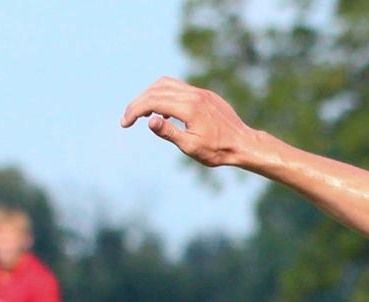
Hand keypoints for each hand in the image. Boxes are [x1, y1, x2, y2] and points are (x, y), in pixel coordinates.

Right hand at [120, 77, 258, 167]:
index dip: (134, 110)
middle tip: (128, 118)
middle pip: (156, 89)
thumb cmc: (218, 151)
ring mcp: (200, 92)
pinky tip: (163, 112)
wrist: (244, 144)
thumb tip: (149, 120)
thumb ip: (168, 132)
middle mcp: (193, 95)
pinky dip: (164, 94)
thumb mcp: (191, 146)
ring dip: (150, 95)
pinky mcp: (205, 94)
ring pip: (166, 84)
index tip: (125, 124)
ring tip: (143, 113)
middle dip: (138, 102)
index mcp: (188, 107)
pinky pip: (178, 87)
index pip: (152, 101)